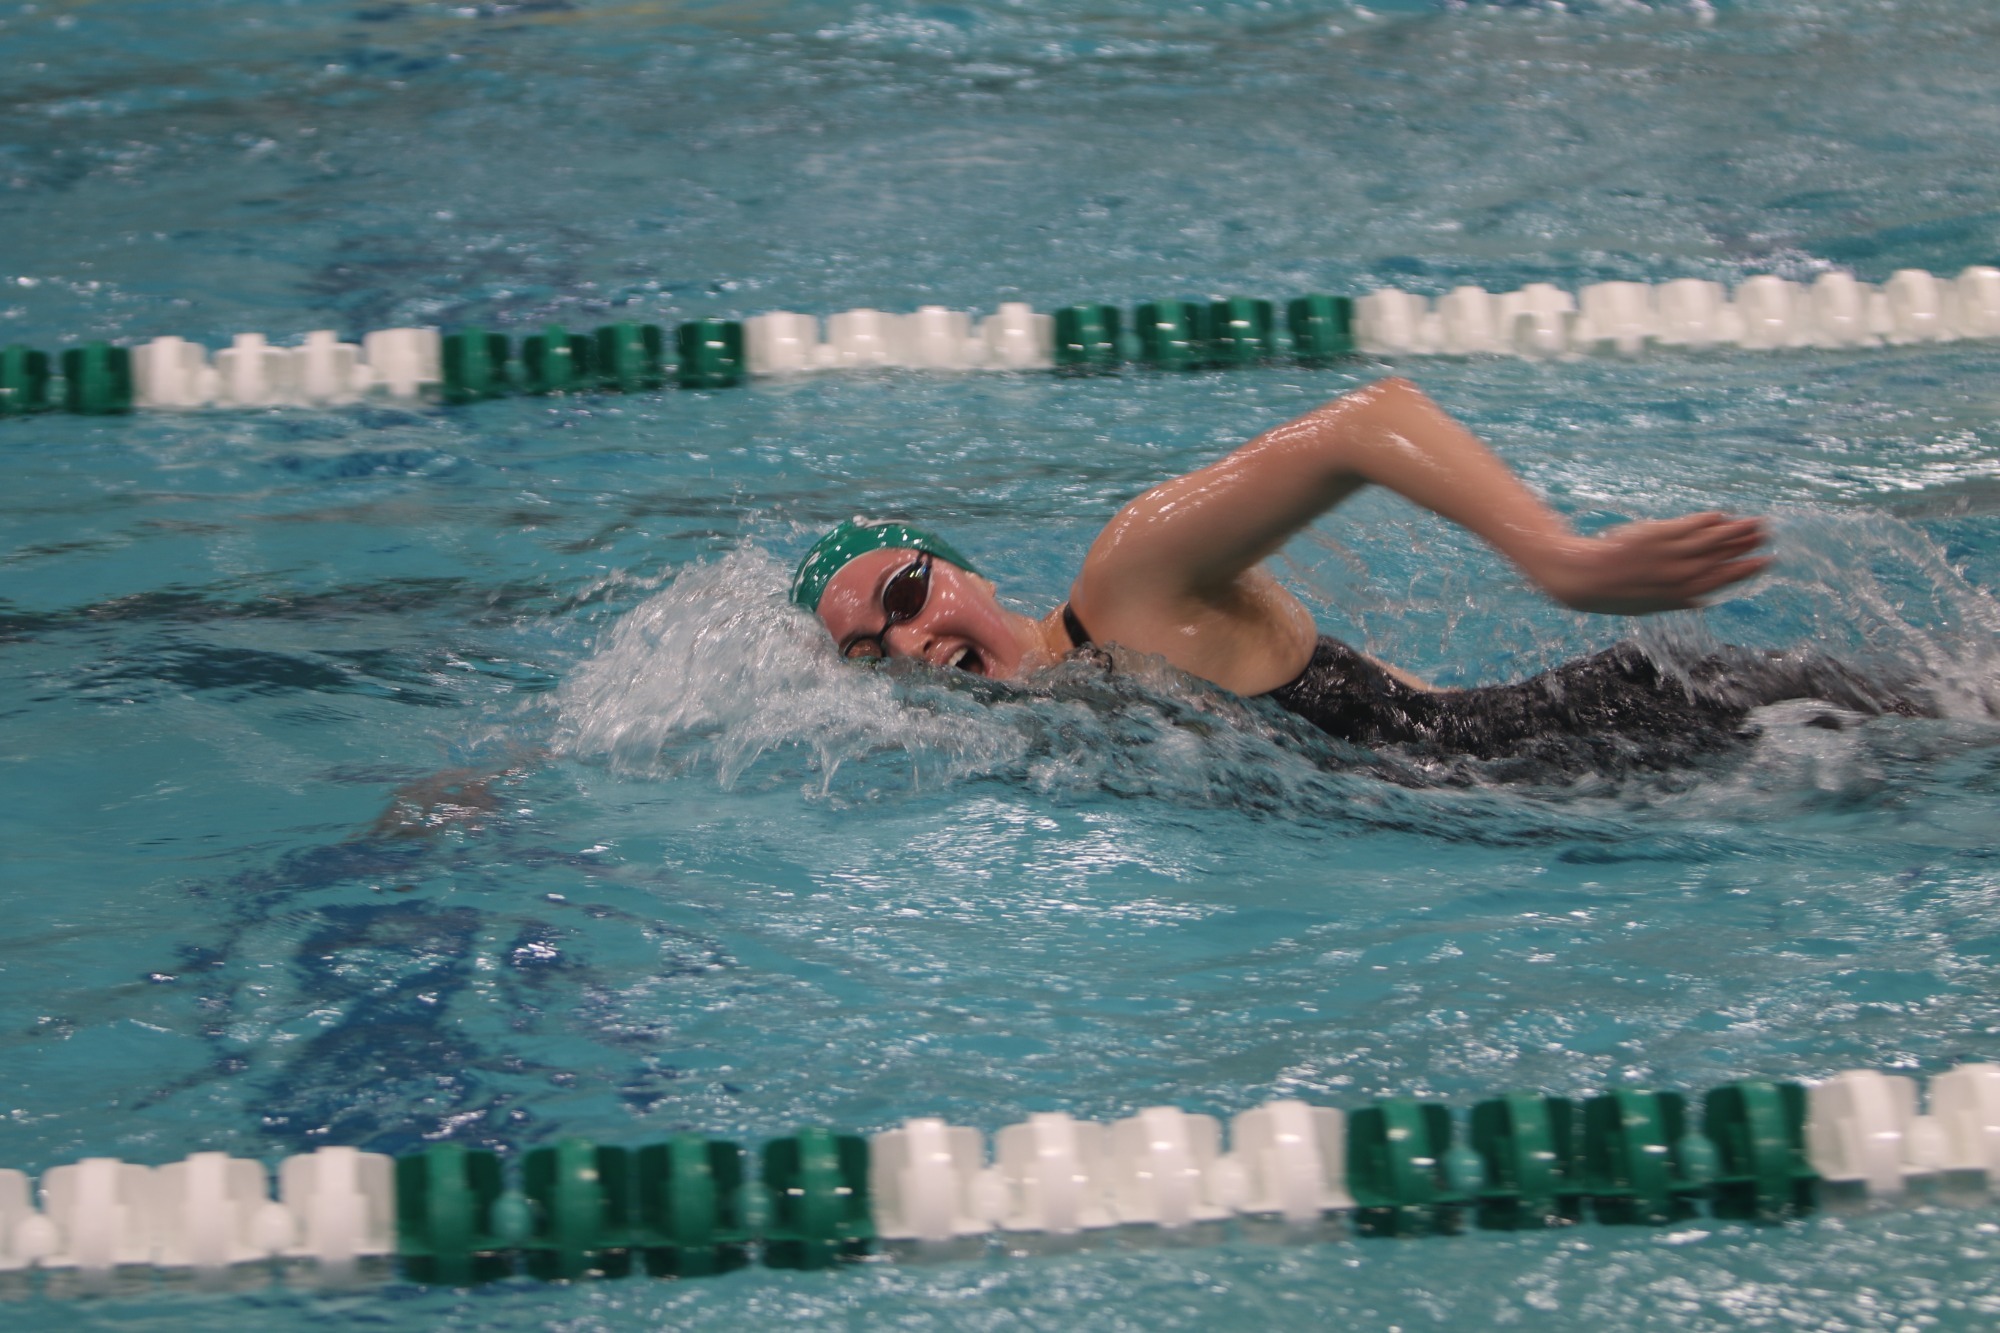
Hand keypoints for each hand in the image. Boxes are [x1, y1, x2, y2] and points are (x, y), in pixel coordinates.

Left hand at [1529, 512, 1771, 614]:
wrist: (1585, 579)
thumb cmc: (1615, 594)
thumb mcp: (1650, 605)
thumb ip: (1677, 601)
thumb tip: (1701, 602)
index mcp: (1681, 594)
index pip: (1722, 579)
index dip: (1746, 569)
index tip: (1766, 560)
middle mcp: (1680, 573)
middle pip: (1721, 556)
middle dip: (1745, 544)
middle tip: (1766, 533)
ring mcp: (1669, 553)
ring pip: (1710, 539)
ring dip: (1734, 530)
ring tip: (1753, 522)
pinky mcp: (1656, 535)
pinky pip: (1688, 526)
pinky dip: (1705, 521)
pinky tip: (1719, 516)